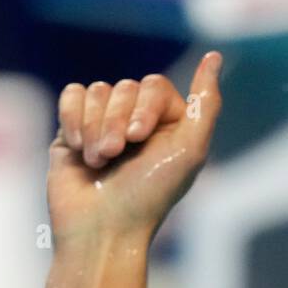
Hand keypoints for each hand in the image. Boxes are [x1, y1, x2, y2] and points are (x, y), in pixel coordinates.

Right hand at [47, 52, 222, 245]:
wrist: (99, 231)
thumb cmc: (147, 198)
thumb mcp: (189, 152)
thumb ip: (206, 104)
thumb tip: (215, 57)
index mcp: (168, 127)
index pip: (153, 85)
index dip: (143, 108)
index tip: (138, 141)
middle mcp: (136, 124)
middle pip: (123, 87)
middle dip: (116, 121)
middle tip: (115, 156)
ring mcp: (103, 127)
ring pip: (97, 92)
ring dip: (95, 128)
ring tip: (97, 163)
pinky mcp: (72, 133)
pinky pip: (71, 96)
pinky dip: (73, 120)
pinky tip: (77, 150)